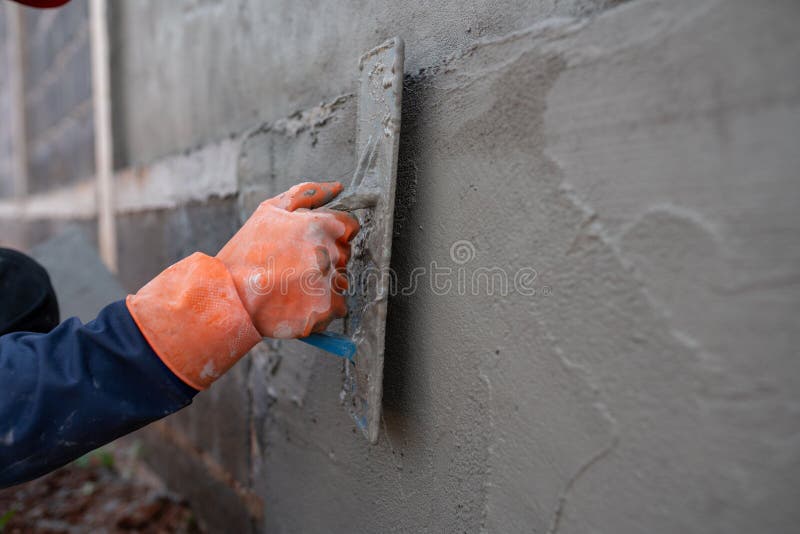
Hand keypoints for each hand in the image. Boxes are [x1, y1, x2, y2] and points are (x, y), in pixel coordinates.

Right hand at [216, 182, 358, 337]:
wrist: (228, 295)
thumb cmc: (246, 251)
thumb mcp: (270, 210)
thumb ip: (308, 193)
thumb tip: (338, 187)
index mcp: (319, 226)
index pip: (349, 227)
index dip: (331, 235)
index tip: (311, 245)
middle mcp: (328, 254)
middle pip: (345, 254)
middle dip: (326, 259)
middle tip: (294, 267)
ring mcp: (327, 284)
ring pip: (342, 281)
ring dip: (326, 284)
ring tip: (294, 286)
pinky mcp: (325, 311)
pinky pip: (339, 307)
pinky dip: (324, 307)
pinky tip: (299, 303)